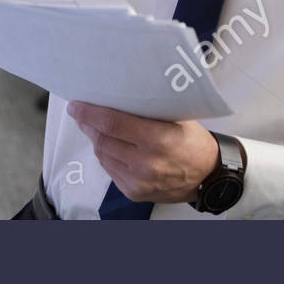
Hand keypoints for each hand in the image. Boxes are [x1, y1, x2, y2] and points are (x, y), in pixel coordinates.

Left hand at [67, 101, 219, 203]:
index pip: (112, 123)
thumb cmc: (193, 141)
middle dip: (88, 124)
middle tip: (82, 112)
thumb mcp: (178, 117)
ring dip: (96, 139)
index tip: (75, 105)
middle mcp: (146, 163)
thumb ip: (149, 107)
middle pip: (102, 139)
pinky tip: (111, 146)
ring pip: (102, 155)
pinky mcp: (134, 193)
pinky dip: (106, 155)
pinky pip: (109, 170)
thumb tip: (118, 91)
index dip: (89, 113)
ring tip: (96, 127)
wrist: (208, 176)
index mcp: (158, 139)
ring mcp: (139, 181)